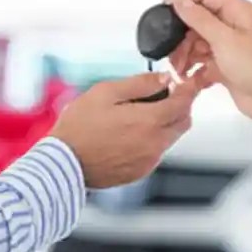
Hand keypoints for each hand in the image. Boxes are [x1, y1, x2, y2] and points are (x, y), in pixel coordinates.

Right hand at [50, 73, 198, 187]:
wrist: (63, 163)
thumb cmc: (79, 127)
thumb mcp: (106, 92)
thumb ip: (140, 83)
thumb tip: (164, 78)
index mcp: (149, 121)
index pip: (184, 103)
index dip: (188, 89)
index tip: (187, 83)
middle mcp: (155, 144)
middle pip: (183, 122)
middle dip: (180, 106)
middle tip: (165, 96)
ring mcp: (149, 161)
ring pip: (171, 138)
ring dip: (166, 124)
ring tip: (141, 115)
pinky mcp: (140, 172)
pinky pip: (156, 153)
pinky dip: (153, 140)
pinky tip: (130, 134)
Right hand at [164, 0, 251, 124]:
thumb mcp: (224, 39)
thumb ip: (199, 19)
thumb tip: (179, 1)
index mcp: (236, 10)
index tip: (162, 10)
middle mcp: (231, 24)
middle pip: (197, 20)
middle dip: (181, 35)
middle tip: (170, 51)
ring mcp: (227, 45)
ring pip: (196, 42)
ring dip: (185, 55)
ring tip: (179, 71)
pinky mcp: (224, 65)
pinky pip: (202, 61)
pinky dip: (194, 70)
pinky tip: (189, 80)